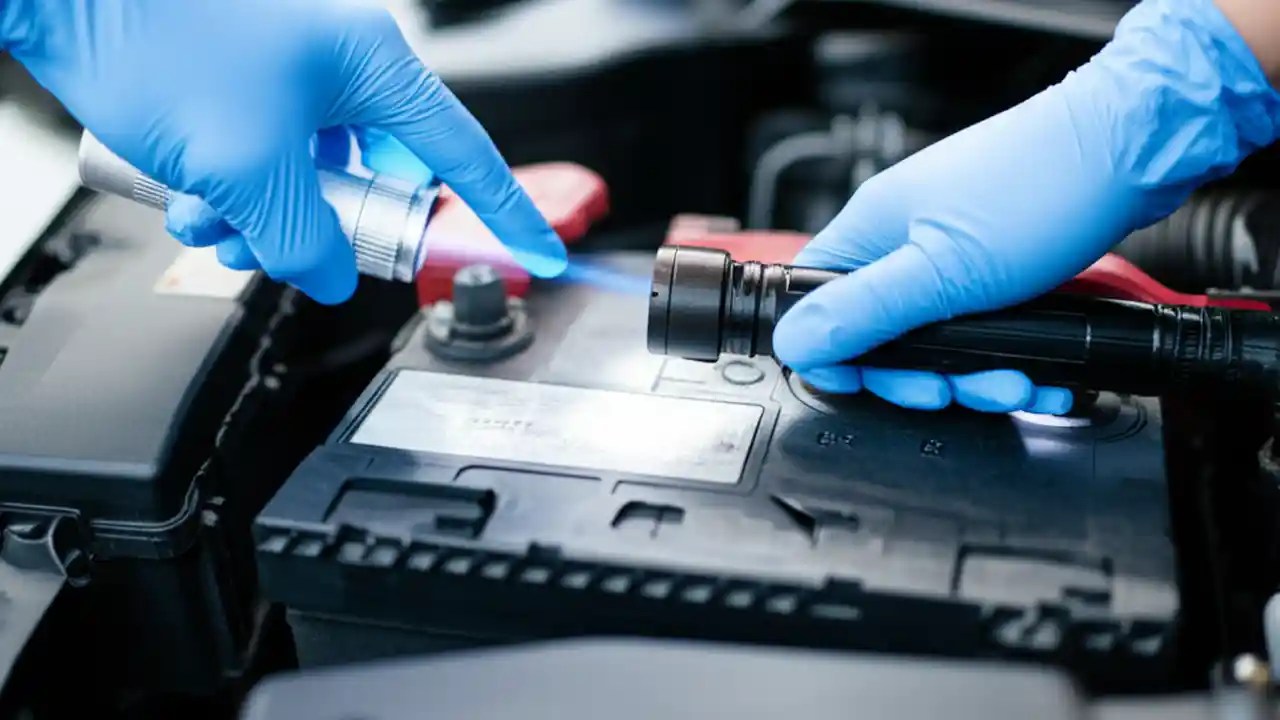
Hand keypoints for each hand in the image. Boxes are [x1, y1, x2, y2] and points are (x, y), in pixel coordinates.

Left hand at [1, 0, 566, 303]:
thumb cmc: (154, 39)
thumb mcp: (248, 169)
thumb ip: (307, 241)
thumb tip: (330, 276)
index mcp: (372, 65)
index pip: (463, 153)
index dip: (506, 213)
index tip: (538, 252)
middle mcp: (340, 64)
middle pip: (376, 181)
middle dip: (328, 229)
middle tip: (292, 249)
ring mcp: (291, 73)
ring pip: (312, 180)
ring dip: (266, 217)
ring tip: (215, 220)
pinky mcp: (243, 84)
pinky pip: (268, 160)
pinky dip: (235, 191)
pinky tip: (194, 199)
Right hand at [772, 0, 1279, 413]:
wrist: (1134, 146)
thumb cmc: (1042, 188)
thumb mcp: (942, 273)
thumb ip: (863, 313)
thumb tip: (792, 342)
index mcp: (871, 230)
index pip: (815, 303)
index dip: (836, 354)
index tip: (868, 384)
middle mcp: (903, 236)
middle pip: (881, 332)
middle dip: (924, 376)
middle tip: (957, 390)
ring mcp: (950, 246)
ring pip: (937, 336)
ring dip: (978, 373)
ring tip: (1018, 381)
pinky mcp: (994, 258)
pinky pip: (982, 324)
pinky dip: (1009, 354)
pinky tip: (1039, 370)